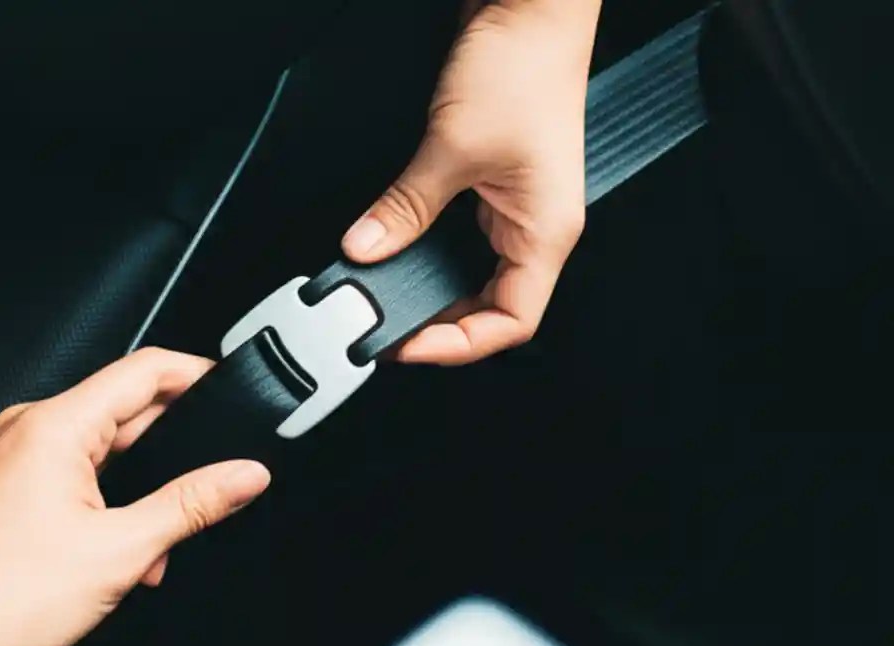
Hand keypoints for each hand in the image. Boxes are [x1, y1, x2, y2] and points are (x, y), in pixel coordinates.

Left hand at [0, 348, 270, 645]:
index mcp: (55, 426)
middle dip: (171, 454)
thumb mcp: (120, 551)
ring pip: (103, 447)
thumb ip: (192, 504)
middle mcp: (28, 426)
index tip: (232, 390)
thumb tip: (244, 475)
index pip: (144, 370)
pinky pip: (74, 468)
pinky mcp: (8, 478)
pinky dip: (106, 500)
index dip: (197, 374)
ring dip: (139, 488)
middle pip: (126, 410)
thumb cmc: (0, 600)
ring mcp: (14, 451)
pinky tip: (115, 548)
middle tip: (201, 495)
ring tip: (147, 546)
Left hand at [342, 0, 599, 364]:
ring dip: (428, 286)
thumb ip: (405, 206)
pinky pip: (458, 235)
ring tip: (383, 296)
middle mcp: (536, 225)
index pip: (512, 322)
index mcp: (546, 231)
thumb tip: (364, 247)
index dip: (459, 345)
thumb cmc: (524, 64)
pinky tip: (394, 248)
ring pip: (471, 272)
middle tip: (383, 326)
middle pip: (489, 304)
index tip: (407, 346)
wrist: (530, 5)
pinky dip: (424, 248)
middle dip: (436, 322)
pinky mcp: (491, 180)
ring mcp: (514, 204)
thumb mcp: (453, 144)